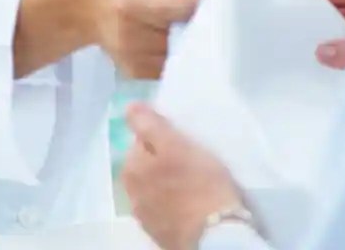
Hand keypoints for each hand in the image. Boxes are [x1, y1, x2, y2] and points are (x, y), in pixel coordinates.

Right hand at [80, 0, 207, 78]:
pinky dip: (174, 55)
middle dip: (196, 24)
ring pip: (179, 54)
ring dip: (186, 42)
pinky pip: (168, 67)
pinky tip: (168, 40)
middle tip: (194, 12)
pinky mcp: (135, 72)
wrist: (88, 7)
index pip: (181, 10)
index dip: (199, 4)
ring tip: (179, 25)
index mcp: (136, 1)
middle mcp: (132, 33)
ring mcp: (132, 57)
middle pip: (183, 35)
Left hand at [123, 103, 244, 249]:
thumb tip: (128, 107)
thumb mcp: (176, 146)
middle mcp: (131, 193)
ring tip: (193, 181)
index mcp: (131, 168)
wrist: (215, 236)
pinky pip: (165, 208)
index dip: (163, 135)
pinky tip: (190, 202)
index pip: (141, 140)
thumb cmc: (199, 184)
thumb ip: (150, 125)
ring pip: (155, 187)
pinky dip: (174, 202)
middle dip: (163, 159)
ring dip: (168, 181)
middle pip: (146, 165)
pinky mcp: (160, 232)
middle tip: (191, 158)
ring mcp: (145, 216)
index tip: (184, 139)